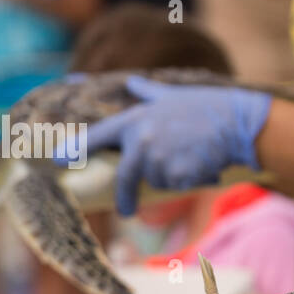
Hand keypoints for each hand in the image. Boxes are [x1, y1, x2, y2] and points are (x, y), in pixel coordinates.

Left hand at [56, 76, 271, 215]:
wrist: (236, 122)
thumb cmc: (204, 106)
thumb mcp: (172, 95)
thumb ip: (148, 94)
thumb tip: (133, 82)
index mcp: (135, 121)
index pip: (97, 138)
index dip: (75, 150)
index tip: (57, 161)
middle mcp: (142, 141)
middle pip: (126, 178)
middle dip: (125, 198)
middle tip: (127, 211)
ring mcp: (160, 160)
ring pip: (158, 182)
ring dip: (172, 177)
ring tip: (192, 158)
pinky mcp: (178, 175)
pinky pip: (178, 186)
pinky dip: (190, 180)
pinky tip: (203, 164)